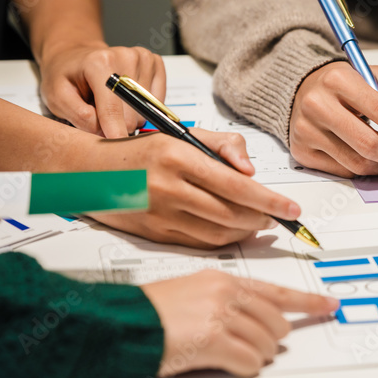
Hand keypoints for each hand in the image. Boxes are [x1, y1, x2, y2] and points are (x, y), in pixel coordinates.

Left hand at [38, 43, 165, 138]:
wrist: (75, 56)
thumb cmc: (67, 76)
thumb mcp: (57, 98)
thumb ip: (79, 116)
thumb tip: (104, 132)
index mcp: (99, 62)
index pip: (112, 107)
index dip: (114, 131)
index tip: (118, 149)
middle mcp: (125, 56)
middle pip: (132, 112)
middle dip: (117, 124)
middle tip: (100, 117)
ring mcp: (143, 58)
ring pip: (146, 110)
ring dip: (129, 114)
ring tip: (111, 103)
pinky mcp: (155, 62)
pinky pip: (157, 100)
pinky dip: (143, 106)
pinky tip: (126, 97)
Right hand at [88, 129, 299, 247]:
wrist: (87, 170)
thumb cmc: (140, 151)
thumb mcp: (181, 134)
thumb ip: (223, 146)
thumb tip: (251, 171)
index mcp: (178, 156)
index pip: (235, 184)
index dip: (268, 200)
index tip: (291, 209)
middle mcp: (168, 186)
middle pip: (230, 213)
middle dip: (261, 219)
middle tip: (277, 217)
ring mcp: (160, 213)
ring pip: (218, 233)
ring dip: (246, 232)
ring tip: (259, 223)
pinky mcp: (154, 233)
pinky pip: (199, 243)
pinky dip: (223, 240)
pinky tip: (234, 232)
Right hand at [142, 271, 338, 377]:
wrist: (120, 326)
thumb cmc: (150, 315)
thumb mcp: (193, 293)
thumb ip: (227, 299)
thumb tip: (259, 320)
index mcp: (223, 279)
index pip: (277, 291)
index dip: (308, 301)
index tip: (329, 305)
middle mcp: (225, 293)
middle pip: (277, 322)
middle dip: (270, 339)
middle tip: (251, 346)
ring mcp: (220, 315)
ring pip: (266, 344)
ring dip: (256, 356)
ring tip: (232, 355)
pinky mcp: (213, 340)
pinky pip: (250, 361)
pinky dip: (244, 368)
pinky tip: (228, 364)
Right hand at [289, 61, 377, 176]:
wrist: (297, 90)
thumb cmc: (338, 85)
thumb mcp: (366, 73)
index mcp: (338, 80)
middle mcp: (318, 105)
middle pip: (369, 144)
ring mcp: (307, 131)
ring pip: (356, 163)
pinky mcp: (302, 151)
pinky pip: (342, 171)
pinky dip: (363, 170)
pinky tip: (373, 162)